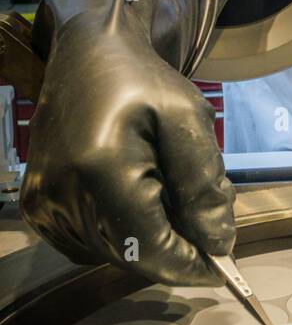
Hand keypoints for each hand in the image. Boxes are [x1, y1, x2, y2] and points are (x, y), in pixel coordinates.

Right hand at [20, 16, 234, 283]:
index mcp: (101, 166)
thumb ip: (204, 184)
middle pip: (131, 256)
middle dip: (173, 249)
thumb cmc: (144, 83)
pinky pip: (87, 245)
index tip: (222, 267)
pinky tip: (134, 199)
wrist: (89, 57)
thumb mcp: (189, 119)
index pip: (149, 247)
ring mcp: (43, 201)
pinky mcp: (36, 205)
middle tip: (202, 221)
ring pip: (110, 254)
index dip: (189, 265)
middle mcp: (62, 190)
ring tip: (166, 197)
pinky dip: (119, 235)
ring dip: (147, 241)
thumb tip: (217, 243)